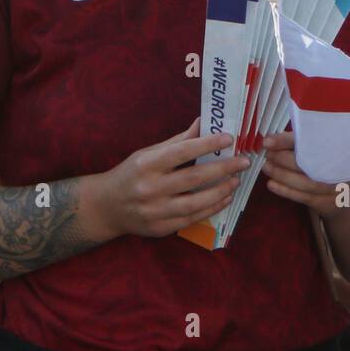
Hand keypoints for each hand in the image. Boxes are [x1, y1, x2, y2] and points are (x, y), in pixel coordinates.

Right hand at [90, 118, 248, 238]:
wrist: (105, 207)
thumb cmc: (131, 174)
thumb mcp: (148, 153)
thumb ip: (178, 141)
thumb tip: (204, 122)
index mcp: (146, 164)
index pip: (181, 152)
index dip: (207, 144)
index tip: (229, 138)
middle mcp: (150, 188)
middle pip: (193, 178)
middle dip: (223, 169)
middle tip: (244, 162)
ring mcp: (154, 211)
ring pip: (195, 203)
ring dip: (221, 191)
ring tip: (236, 181)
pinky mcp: (160, 228)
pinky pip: (191, 219)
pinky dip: (211, 208)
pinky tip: (225, 198)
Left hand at [261, 131, 346, 217]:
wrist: (348, 193)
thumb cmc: (326, 165)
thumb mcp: (317, 149)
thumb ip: (296, 143)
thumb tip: (270, 140)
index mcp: (336, 147)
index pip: (310, 140)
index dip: (287, 140)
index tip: (268, 141)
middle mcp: (339, 166)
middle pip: (310, 162)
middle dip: (283, 159)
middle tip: (267, 155)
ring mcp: (335, 186)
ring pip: (306, 182)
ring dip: (282, 175)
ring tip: (266, 168)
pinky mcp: (328, 202)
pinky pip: (305, 197)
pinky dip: (286, 191)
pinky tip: (272, 184)